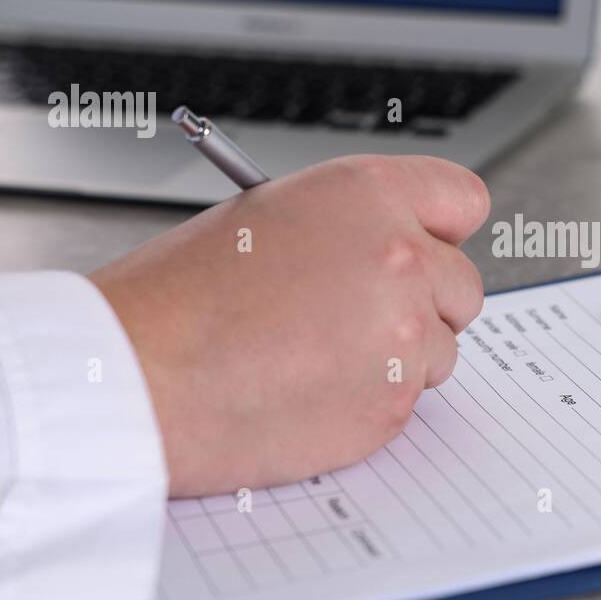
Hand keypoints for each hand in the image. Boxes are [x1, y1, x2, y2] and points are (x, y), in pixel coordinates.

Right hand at [90, 155, 489, 496]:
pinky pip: (407, 401)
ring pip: (440, 350)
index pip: (462, 200)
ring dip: (398, 359)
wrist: (137, 376)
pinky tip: (308, 393)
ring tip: (316, 359)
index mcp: (368, 194)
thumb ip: (349, 228)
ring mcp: (405, 336)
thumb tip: (396, 248)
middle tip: (357, 319)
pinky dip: (371, 402)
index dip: (441, 229)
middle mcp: (403, 257)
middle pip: (462, 286)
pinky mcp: (392, 405)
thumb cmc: (180, 297)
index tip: (428, 248)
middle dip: (424, 304)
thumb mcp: (265, 217)